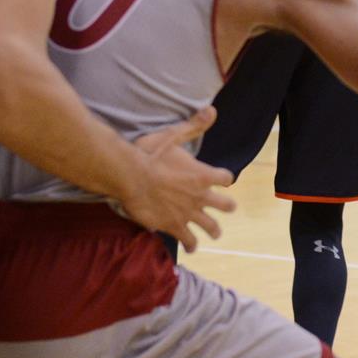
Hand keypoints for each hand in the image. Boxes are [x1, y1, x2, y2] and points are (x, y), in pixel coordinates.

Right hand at [121, 105, 237, 249]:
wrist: (130, 177)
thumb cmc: (150, 154)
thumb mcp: (173, 135)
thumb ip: (194, 126)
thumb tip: (212, 109)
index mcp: (203, 175)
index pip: (226, 178)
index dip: (225, 178)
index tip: (223, 180)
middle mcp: (201, 196)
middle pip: (226, 206)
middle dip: (227, 206)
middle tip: (226, 208)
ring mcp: (188, 213)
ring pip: (211, 227)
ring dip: (213, 230)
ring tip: (214, 233)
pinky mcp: (174, 226)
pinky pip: (188, 240)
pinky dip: (190, 244)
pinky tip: (190, 247)